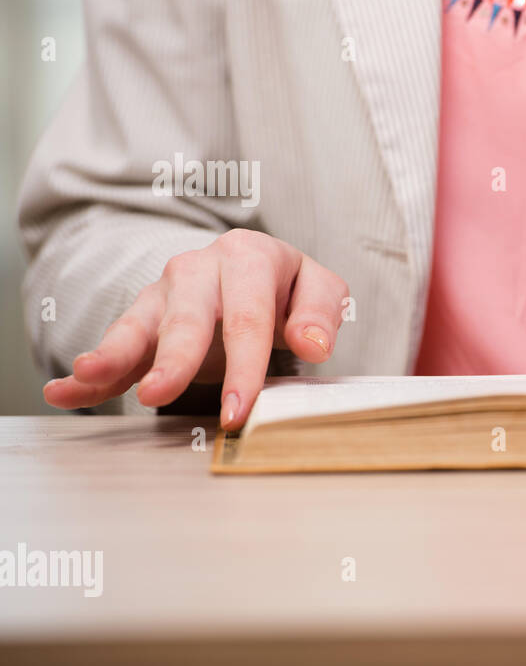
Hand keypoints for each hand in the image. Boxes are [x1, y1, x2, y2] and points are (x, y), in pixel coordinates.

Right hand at [43, 229, 348, 429]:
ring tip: (90, 374)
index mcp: (249, 257)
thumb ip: (320, 313)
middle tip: (160, 395)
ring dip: (113, 353)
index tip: (240, 408)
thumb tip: (313, 344)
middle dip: (173, 360)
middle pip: (186, 320)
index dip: (243, 365)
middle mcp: (200, 269)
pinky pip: (117, 345)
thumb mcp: (319, 289)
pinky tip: (65, 389)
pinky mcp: (144, 318)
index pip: (247, 318)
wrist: (254, 269)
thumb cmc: (289, 287)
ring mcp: (166, 293)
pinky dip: (91, 371)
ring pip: (139, 326)